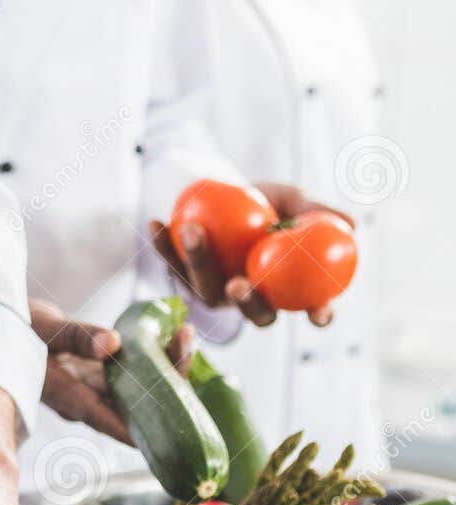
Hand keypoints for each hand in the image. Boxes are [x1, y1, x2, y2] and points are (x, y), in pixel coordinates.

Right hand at [31, 298, 191, 442]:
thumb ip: (77, 337)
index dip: (138, 430)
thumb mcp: (44, 329)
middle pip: (130, 403)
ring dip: (162, 366)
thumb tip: (114, 343)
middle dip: (164, 381)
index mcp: (65, 395)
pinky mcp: (97, 375)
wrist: (4, 325)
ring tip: (184, 334)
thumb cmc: (17, 328)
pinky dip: (150, 357)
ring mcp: (91, 388)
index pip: (107, 419)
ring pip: (135, 388)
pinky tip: (169, 336)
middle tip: (185, 347)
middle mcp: (83, 399)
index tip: (170, 436)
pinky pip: (130, 373)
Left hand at [151, 181, 352, 327]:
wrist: (229, 191)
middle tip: (238, 284)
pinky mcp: (185, 276)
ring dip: (198, 262)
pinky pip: (172, 264)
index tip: (320, 312)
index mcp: (289, 287)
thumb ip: (316, 212)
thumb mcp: (292, 200)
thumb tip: (349, 223)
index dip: (319, 314)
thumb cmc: (270, 200)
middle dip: (247, 304)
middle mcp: (254, 296)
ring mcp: (218, 291)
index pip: (312, 307)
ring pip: (207, 290)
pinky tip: (155, 222)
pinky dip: (163, 244)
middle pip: (255, 313)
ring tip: (192, 230)